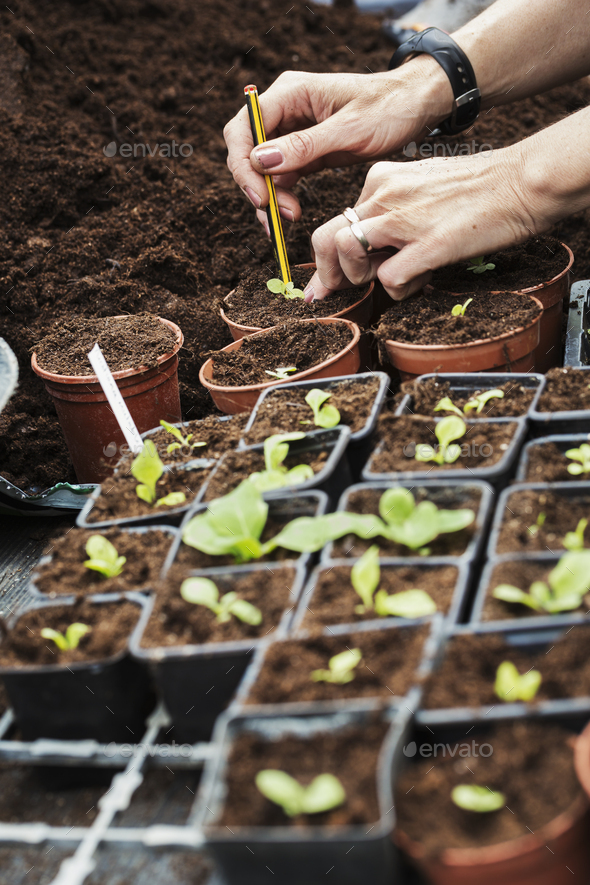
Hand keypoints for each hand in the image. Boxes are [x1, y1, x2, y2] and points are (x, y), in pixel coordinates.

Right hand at [224, 59, 451, 227]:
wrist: (416, 108)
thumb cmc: (389, 107)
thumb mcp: (350, 129)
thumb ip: (305, 145)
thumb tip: (261, 161)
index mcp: (290, 93)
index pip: (245, 127)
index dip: (243, 164)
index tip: (260, 197)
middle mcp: (285, 110)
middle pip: (247, 150)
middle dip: (256, 185)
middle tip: (275, 216)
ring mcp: (293, 131)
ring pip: (262, 169)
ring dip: (268, 196)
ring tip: (287, 219)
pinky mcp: (305, 152)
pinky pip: (282, 177)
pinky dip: (282, 197)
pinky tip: (291, 214)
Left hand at [305, 143, 544, 301]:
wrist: (523, 180)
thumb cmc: (481, 189)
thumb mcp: (424, 188)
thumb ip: (394, 213)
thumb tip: (373, 251)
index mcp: (381, 179)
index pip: (337, 221)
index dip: (331, 257)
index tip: (330, 281)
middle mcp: (383, 195)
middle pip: (325, 239)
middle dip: (330, 274)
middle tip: (345, 290)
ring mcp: (402, 219)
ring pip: (346, 254)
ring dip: (362, 278)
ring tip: (393, 277)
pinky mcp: (427, 244)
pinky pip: (389, 280)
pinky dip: (401, 290)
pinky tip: (423, 279)